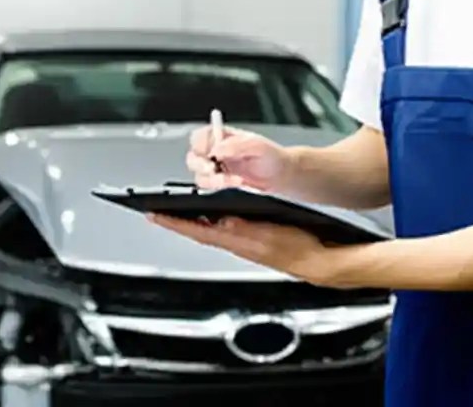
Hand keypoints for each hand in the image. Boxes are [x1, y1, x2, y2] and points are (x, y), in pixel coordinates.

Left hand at [147, 213, 355, 287]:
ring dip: (191, 222)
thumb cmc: (300, 247)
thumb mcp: (271, 233)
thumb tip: (222, 221)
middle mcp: (236, 243)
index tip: (154, 214)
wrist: (318, 261)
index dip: (174, 223)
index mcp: (237, 241)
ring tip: (174, 212)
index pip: (198, 231)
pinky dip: (210, 224)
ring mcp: (243, 244)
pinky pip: (222, 233)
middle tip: (156, 212)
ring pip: (209, 232)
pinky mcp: (251, 243)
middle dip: (176, 221)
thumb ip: (245, 228)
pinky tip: (209, 217)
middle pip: (198, 231)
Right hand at [186, 125, 292, 191]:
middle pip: (194, 155)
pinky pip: (208, 184)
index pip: (200, 136)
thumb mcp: (257, 146)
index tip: (209, 152)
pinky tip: (235, 182)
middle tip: (212, 168)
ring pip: (198, 173)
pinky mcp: (220, 181)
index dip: (200, 144)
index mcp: (223, 136)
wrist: (280, 175)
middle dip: (199, 164)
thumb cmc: (271, 156)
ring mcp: (217, 166)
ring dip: (211, 178)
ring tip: (230, 179)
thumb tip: (216, 148)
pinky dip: (218, 185)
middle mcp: (217, 150)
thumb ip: (236, 146)